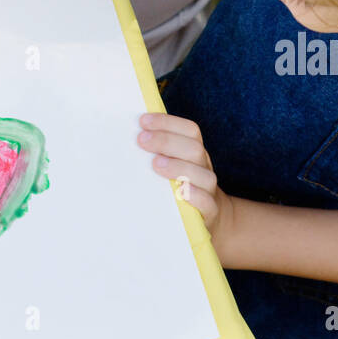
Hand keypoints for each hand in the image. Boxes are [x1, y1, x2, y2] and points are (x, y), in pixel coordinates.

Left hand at [137, 113, 232, 247]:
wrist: (211, 217)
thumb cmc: (181, 186)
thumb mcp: (172, 164)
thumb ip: (156, 151)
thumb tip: (126, 137)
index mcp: (194, 152)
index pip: (189, 130)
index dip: (167, 122)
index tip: (143, 121)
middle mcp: (204, 167)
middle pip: (193, 148)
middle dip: (166, 141)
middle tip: (142, 140)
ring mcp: (208, 189)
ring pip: (203, 175)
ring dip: (178, 167)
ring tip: (156, 164)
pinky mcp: (210, 212)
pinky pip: (206, 202)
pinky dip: (194, 195)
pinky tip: (180, 191)